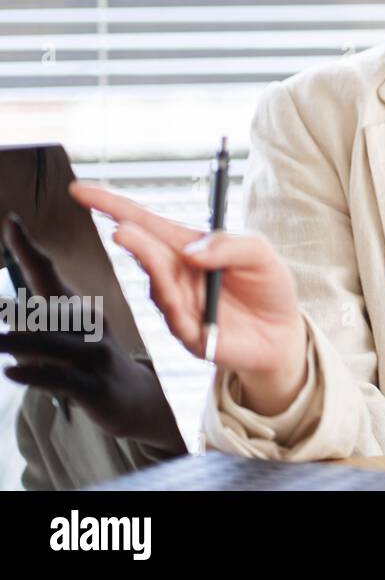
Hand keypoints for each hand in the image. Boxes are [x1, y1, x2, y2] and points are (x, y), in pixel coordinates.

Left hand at [0, 213, 184, 452]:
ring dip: (20, 342)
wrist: (136, 398)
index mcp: (79, 308)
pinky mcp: (94, 385)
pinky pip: (61, 378)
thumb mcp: (70, 336)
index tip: (11, 222)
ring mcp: (93, 356)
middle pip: (49, 310)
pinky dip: (35, 374)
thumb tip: (8, 314)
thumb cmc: (92, 361)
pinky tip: (11, 372)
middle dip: (20, 311)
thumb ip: (39, 322)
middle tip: (1, 310)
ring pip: (54, 345)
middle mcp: (89, 325)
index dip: (28, 249)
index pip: (48, 274)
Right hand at [66, 181, 308, 414]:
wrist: (282, 332)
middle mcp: (177, 272)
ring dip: (152, 266)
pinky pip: (175, 316)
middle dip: (132, 239)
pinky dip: (174, 303)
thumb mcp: (260, 254)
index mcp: (190, 246)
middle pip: (146, 251)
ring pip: (158, 282)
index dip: (114, 206)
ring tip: (148, 253)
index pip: (147, 222)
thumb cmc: (268, 286)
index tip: (81, 190)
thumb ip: (230, 245)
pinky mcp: (187, 331)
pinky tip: (175, 296)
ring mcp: (178, 302)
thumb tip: (191, 251)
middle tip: (122, 229)